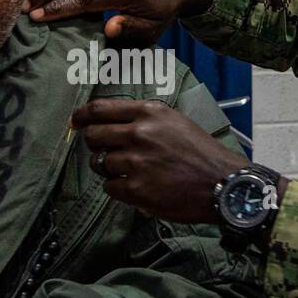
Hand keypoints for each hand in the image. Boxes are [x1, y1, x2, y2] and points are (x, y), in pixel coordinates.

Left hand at [71, 98, 242, 222]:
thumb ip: (144, 119)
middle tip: (105, 151)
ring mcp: (136, 162)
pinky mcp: (136, 189)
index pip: (100, 109)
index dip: (82, 116)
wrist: (222, 183)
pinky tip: (136, 187)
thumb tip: (110, 123)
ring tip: (130, 172)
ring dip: (109, 169)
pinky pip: (110, 187)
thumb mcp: (175, 121)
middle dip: (94, 144)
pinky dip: (119, 188)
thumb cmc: (201, 152)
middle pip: (94, 136)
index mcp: (149, 113)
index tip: (76, 122)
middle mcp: (139, 134)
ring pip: (100, 164)